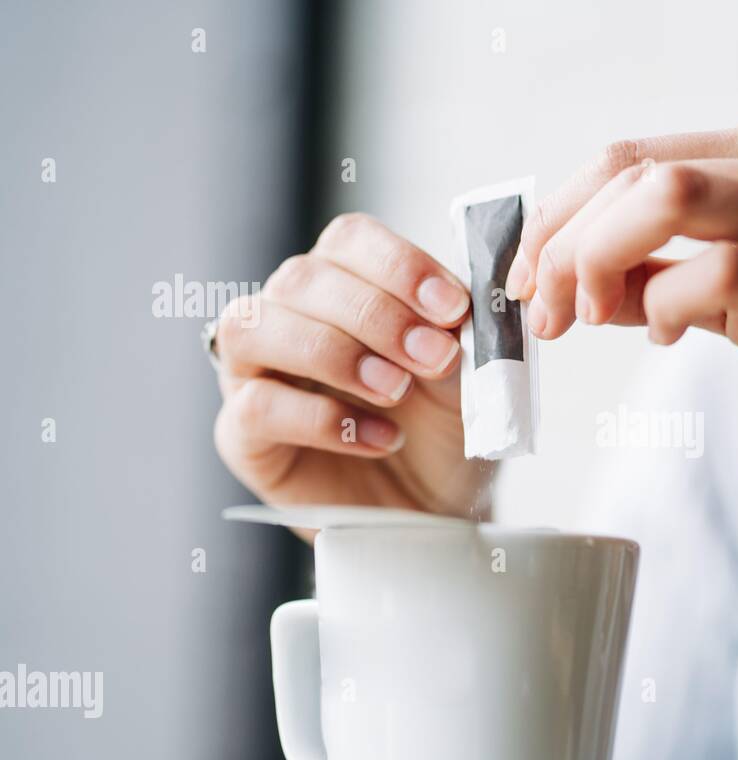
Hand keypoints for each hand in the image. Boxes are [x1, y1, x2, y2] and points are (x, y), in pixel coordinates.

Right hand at [214, 213, 492, 530]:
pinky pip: (257, 407)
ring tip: (396, 391)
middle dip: (377, 315)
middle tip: (435, 356)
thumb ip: (456, 341)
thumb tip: (459, 313)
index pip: (349, 240)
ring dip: (335, 353)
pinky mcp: (242, 435)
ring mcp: (254, 372)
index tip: (453, 306)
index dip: (399, 265)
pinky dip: (324, 420)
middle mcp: (288, 315)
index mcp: (343, 283)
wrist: (431, 510)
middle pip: (302, 278)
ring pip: (255, 327)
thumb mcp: (464, 381)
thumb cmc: (439, 433)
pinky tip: (381, 439)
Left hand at [507, 117, 737, 483]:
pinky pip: (717, 270)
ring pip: (669, 196)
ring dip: (598, 261)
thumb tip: (569, 282)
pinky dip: (665, 304)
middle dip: (564, 241)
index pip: (637, 154)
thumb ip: (662, 275)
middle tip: (541, 311)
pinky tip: (664, 335)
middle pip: (639, 168)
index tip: (529, 276)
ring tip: (585, 317)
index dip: (562, 213)